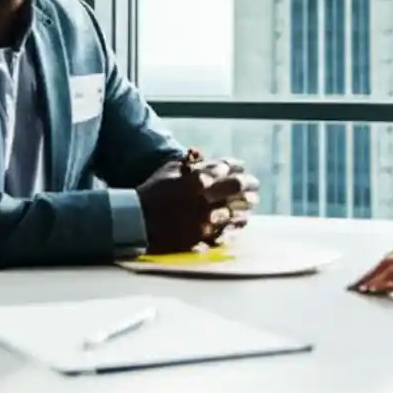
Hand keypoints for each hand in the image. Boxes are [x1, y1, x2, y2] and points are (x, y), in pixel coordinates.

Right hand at [137, 152, 258, 252]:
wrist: (138, 222)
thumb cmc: (153, 192)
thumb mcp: (168, 170)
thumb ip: (188, 162)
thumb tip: (203, 155)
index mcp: (195, 179)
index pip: (225, 167)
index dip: (236, 165)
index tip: (241, 166)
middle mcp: (203, 199)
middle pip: (236, 187)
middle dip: (248, 183)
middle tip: (254, 184)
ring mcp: (204, 220)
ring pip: (236, 210)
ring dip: (247, 205)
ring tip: (253, 202)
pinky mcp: (202, 237)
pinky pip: (227, 231)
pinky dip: (236, 225)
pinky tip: (242, 221)